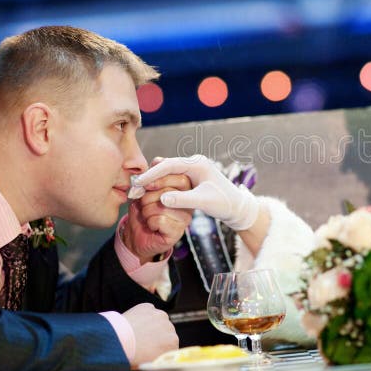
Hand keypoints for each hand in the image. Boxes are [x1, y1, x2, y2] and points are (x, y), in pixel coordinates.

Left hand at [122, 158, 193, 262]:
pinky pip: (160, 219)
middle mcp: (187, 202)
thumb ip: (152, 177)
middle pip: (168, 189)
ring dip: (147, 211)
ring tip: (148, 216)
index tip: (143, 185)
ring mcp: (185, 217)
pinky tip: (152, 226)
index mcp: (182, 189)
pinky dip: (150, 222)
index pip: (176, 175)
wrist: (136, 237)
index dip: (156, 178)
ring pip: (162, 205)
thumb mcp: (144, 190)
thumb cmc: (142, 212)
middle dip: (148, 196)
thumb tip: (157, 161)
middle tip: (144, 204)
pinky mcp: (178, 231)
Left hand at [122, 303, 178, 368]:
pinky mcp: (148, 307)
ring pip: (157, 320)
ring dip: (151, 324)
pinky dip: (142, 316)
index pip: (171, 344)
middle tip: (143, 341)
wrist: (117, 341)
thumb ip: (159, 358)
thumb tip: (157, 358)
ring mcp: (159, 315)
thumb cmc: (131, 355)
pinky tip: (134, 324)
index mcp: (172, 343)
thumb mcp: (150, 363)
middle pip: (165, 331)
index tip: (152, 349)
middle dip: (157, 335)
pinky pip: (147, 311)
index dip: (161, 347)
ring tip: (137, 332)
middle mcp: (169, 327)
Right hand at [132, 155, 259, 230]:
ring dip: (153, 181)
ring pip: (166, 172)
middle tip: (133, 190)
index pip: (169, 165)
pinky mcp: (190, 177)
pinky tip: (149, 193)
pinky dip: (159, 184)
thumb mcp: (203, 202)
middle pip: (165, 166)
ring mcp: (192, 169)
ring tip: (137, 192)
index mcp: (198, 164)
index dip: (152, 174)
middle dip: (149, 178)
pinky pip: (170, 177)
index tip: (137, 183)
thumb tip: (161, 199)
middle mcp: (194, 163)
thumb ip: (183, 200)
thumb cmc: (223, 204)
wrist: (236, 207)